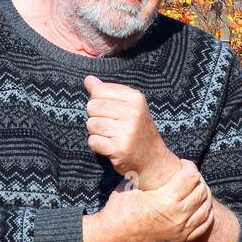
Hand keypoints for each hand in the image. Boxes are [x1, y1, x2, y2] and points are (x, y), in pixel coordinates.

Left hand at [83, 74, 178, 189]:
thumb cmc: (139, 132)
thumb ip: (108, 92)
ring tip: (111, 137)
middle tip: (112, 128)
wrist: (153, 162)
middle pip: (92, 107)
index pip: (98, 91)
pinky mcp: (119, 148)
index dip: (99, 102)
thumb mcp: (129, 108)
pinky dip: (97, 146)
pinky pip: (93, 141)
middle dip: (96, 118)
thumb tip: (88, 79)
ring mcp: (126, 131)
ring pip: (91, 124)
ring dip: (96, 133)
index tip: (112, 113)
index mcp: (136, 98)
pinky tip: (110, 148)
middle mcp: (133, 113)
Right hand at [95, 158, 214, 241]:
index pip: (192, 177)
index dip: (189, 166)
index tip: (182, 164)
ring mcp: (181, 231)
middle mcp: (178, 217)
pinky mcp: (180, 240)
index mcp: (166, 200)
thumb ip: (149, 173)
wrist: (113, 237)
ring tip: (195, 188)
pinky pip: (204, 225)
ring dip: (203, 195)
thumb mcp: (131, 183)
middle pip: (202, 191)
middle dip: (197, 179)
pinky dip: (205, 213)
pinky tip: (199, 205)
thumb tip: (157, 161)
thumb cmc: (119, 208)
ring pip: (206, 208)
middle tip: (189, 175)